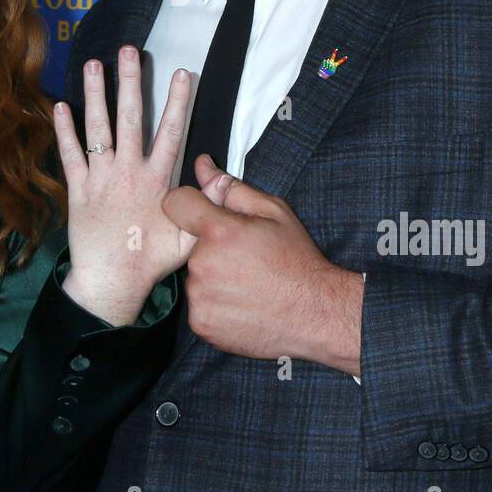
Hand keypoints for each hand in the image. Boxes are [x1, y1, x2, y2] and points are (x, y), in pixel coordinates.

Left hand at [53, 45, 195, 325]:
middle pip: (130, 118)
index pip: (170, 132)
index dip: (178, 101)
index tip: (182, 73)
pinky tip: (60, 106)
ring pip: (98, 128)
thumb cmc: (150, 261)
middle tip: (129, 51)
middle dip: (130, 82)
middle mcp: (127, 172)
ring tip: (93, 64)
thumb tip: (219, 179)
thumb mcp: (188, 239)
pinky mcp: (78, 189)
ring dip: (95, 94)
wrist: (110, 282)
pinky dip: (64, 130)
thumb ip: (204, 208)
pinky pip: (69, 154)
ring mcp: (100, 178)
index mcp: (156, 181)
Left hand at [164, 154, 363, 376]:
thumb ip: (232, 189)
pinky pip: (198, 304)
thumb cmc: (297, 261)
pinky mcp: (201, 324)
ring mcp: (200, 298)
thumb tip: (203, 166)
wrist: (315, 313)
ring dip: (212, 277)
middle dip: (209, 246)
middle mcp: (203, 264)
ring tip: (246, 283)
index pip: (175, 203)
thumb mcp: (273, 212)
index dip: (189, 204)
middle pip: (189, 244)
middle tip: (243, 257)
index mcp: (219, 232)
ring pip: (194, 276)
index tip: (203, 214)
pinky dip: (214, 304)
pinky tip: (242, 303)